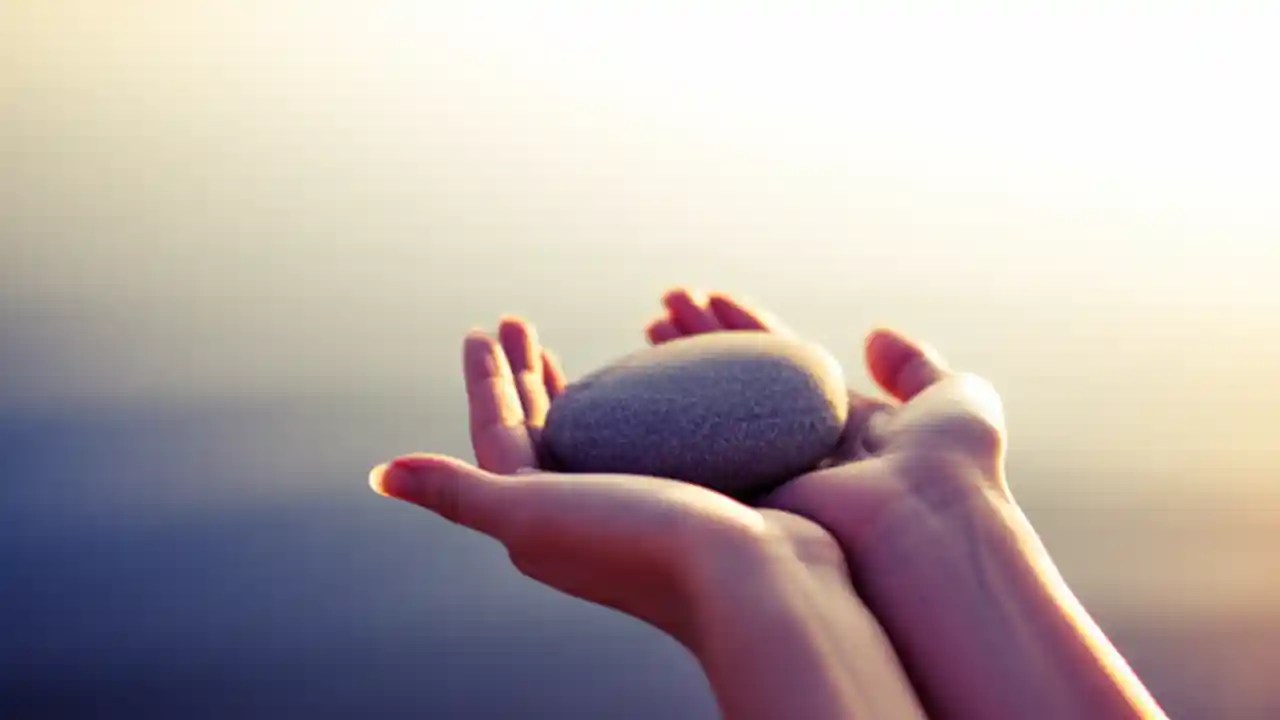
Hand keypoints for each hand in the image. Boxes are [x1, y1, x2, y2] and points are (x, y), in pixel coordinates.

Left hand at [370, 318, 924, 719]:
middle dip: (525, 380)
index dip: (486, 383)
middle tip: (520, 324)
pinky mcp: (687, 505)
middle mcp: (582, 518)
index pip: (497, 437)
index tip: (483, 329)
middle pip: (540, 436)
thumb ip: (461, 493)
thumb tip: (381, 475)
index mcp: (538, 519)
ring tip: (566, 356)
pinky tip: (649, 392)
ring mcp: (637, 513)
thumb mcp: (533, 514)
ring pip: (591, 441)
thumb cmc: (641, 544)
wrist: (758, 583)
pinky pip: (643, 444)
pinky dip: (631, 411)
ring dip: (573, 394)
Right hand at [647, 289, 1166, 719]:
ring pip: (711, 412)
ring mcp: (766, 477)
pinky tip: (640, 377)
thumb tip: (876, 335)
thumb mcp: (954, 400)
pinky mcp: (739, 502)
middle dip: (702, 343)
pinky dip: (667, 414)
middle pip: (739, 385)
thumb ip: (915, 367)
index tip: (709, 295)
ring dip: (679, 366)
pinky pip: (695, 450)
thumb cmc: (949, 466)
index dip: (745, 329)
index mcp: (839, 427)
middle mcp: (797, 452)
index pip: (780, 368)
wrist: (925, 525)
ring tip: (652, 321)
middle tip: (664, 305)